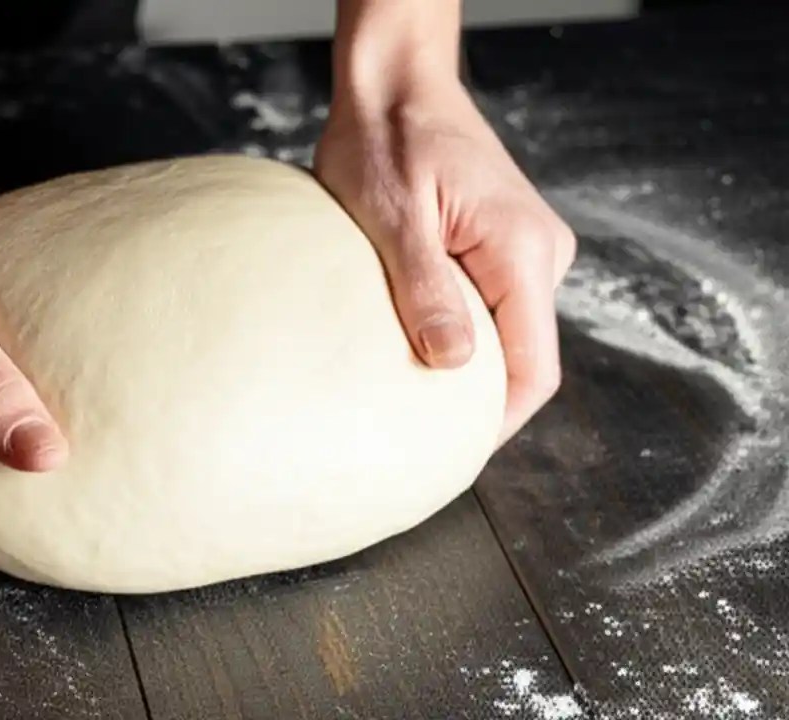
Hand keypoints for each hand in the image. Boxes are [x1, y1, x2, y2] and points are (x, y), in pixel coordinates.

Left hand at [314, 74, 575, 441]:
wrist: (396, 85)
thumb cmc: (386, 139)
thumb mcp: (393, 218)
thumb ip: (426, 290)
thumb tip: (452, 365)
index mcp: (523, 252)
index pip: (532, 369)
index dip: (496, 421)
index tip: (449, 454)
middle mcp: (541, 252)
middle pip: (520, 356)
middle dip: (471, 397)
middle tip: (411, 430)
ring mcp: (526, 246)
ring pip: (503, 331)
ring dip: (459, 358)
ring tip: (402, 381)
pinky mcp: (503, 241)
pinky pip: (490, 302)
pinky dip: (456, 326)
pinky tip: (410, 333)